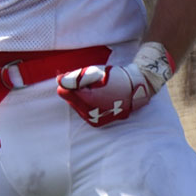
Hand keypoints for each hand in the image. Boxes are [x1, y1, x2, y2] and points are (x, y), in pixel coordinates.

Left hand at [57, 41, 173, 126]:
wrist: (136, 88)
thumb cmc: (116, 78)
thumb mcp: (95, 73)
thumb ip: (75, 78)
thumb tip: (59, 82)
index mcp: (89, 102)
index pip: (67, 93)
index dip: (67, 84)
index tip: (68, 77)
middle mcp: (91, 115)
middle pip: (71, 101)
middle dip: (75, 91)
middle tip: (87, 82)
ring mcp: (95, 120)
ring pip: (78, 107)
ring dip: (81, 98)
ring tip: (95, 89)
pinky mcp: (99, 123)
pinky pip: (85, 112)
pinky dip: (86, 104)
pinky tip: (95, 97)